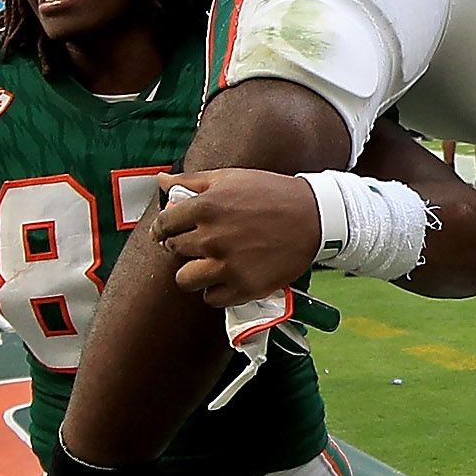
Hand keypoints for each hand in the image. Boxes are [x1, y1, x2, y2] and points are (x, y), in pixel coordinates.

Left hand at [152, 171, 320, 306]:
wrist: (314, 217)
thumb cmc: (271, 194)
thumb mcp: (230, 177)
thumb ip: (191, 181)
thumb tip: (161, 180)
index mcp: (205, 207)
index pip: (163, 224)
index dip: (163, 228)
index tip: (168, 232)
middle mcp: (212, 238)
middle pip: (173, 251)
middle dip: (181, 246)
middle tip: (198, 243)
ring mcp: (227, 265)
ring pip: (186, 280)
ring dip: (193, 273)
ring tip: (208, 265)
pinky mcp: (244, 287)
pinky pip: (211, 298)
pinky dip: (216, 290)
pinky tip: (227, 277)